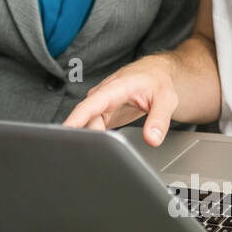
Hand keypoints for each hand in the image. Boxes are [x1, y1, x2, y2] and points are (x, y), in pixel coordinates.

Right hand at [62, 55, 177, 146]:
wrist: (154, 74)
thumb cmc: (157, 82)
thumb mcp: (166, 99)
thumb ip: (159, 120)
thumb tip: (152, 139)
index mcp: (115, 87)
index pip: (91, 104)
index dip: (76, 119)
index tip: (65, 132)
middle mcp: (102, 96)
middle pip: (86, 120)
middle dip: (85, 138)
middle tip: (94, 157)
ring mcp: (100, 105)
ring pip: (88, 127)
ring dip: (92, 140)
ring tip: (100, 155)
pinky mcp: (102, 114)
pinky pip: (93, 129)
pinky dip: (96, 140)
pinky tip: (101, 149)